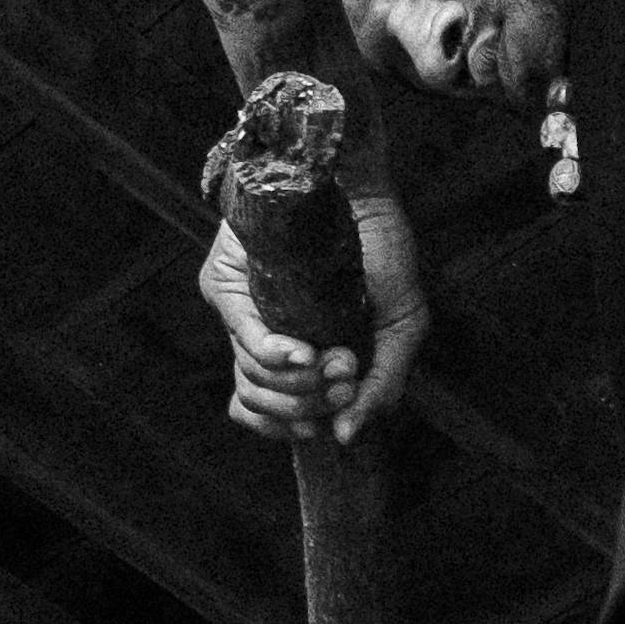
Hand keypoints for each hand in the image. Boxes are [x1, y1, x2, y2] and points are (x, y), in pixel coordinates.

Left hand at [199, 186, 430, 445]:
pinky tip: (305, 356)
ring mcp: (240, 312)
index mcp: (294, 353)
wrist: (361, 187)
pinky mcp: (224, 284)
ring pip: (250, 382)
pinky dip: (277, 359)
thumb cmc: (382, 252)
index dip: (302, 428)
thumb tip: (346, 437)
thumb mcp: (401, 329)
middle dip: (308, 408)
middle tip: (344, 380)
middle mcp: (262, 336)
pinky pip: (244, 343)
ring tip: (335, 363)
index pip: (270, 418)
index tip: (341, 412)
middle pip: (259, 406)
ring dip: (298, 388)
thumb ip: (382, 386)